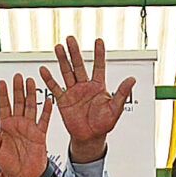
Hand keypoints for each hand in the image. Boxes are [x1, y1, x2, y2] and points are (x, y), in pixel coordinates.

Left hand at [0, 72, 55, 176]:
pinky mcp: (40, 134)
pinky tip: (48, 99)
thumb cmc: (8, 165)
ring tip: (30, 81)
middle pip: (18, 102)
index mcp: (5, 126)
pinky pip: (44, 119)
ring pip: (31, 106)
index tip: (1, 82)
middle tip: (17, 76)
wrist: (24, 176)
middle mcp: (18, 124)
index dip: (2, 95)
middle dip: (17, 89)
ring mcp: (30, 127)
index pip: (3, 106)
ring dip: (31, 94)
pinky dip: (47, 109)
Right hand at [37, 36, 136, 163]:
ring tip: (58, 47)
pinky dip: (49, 79)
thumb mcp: (115, 108)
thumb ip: (121, 93)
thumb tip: (132, 79)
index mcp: (98, 86)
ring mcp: (73, 91)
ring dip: (62, 60)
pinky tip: (43, 69)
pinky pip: (55, 88)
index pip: (99, 66)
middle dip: (74, 52)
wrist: (90, 137)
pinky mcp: (64, 100)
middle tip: (70, 39)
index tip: (98, 40)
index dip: (99, 54)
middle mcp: (85, 86)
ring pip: (67, 72)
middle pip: (79, 65)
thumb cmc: (104, 123)